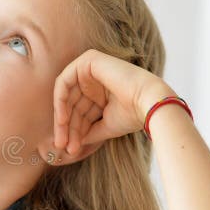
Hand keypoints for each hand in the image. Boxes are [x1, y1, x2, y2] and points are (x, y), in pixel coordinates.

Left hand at [53, 49, 174, 154]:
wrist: (149, 104)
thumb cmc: (133, 115)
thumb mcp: (105, 126)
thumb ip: (87, 132)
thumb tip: (72, 145)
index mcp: (101, 91)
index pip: (79, 110)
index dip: (73, 130)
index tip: (69, 149)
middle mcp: (95, 79)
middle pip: (71, 104)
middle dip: (66, 127)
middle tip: (63, 146)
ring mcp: (91, 68)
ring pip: (66, 96)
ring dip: (62, 120)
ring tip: (63, 141)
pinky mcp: (89, 60)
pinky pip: (64, 82)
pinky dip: (60, 102)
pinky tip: (63, 121)